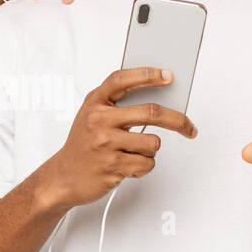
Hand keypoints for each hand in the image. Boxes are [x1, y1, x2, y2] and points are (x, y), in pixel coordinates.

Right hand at [38, 67, 198, 210]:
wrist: (63, 177)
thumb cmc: (83, 144)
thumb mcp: (91, 116)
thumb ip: (116, 104)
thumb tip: (157, 95)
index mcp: (95, 103)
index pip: (122, 80)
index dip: (147, 75)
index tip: (168, 76)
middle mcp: (99, 120)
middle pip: (151, 112)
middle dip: (177, 120)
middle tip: (188, 126)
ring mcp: (105, 143)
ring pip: (153, 143)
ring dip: (150, 150)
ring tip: (132, 152)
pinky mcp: (113, 166)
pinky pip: (146, 163)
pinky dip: (143, 166)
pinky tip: (127, 166)